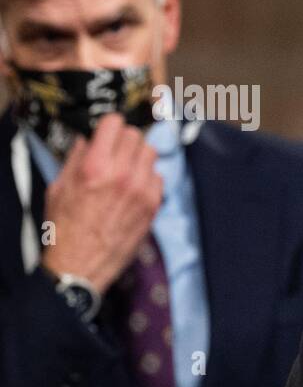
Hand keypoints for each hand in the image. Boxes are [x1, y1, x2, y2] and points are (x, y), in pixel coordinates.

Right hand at [41, 113, 162, 292]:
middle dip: (124, 140)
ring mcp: (142, 189)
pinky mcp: (154, 205)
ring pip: (151, 153)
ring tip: (125, 169)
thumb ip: (75, 158)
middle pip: (136, 136)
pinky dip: (148, 177)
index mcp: (95, 165)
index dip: (110, 126)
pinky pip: (159, 176)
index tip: (107, 132)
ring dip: (138, 157)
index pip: (116, 123)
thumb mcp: (59, 187)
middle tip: (115, 151)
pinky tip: (134, 187)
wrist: (82, 264)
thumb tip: (87, 140)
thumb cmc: (66, 228)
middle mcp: (122, 174)